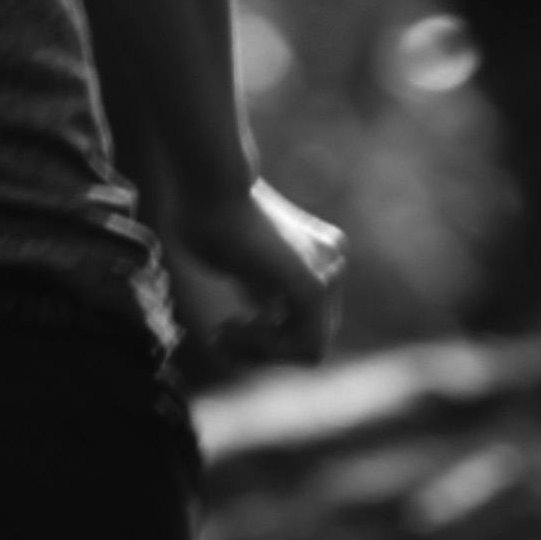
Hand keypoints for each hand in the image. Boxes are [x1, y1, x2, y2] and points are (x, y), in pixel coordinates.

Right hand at [166, 173, 345, 369]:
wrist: (211, 186)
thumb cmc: (208, 215)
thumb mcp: (239, 261)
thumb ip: (261, 286)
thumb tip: (267, 316)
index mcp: (317, 255)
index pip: (304, 320)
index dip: (264, 339)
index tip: (223, 329)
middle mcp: (332, 263)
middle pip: (310, 337)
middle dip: (261, 349)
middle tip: (218, 337)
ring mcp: (329, 273)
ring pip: (309, 348)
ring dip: (259, 353)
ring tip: (221, 336)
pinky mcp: (314, 286)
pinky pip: (305, 346)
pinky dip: (265, 350)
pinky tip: (229, 330)